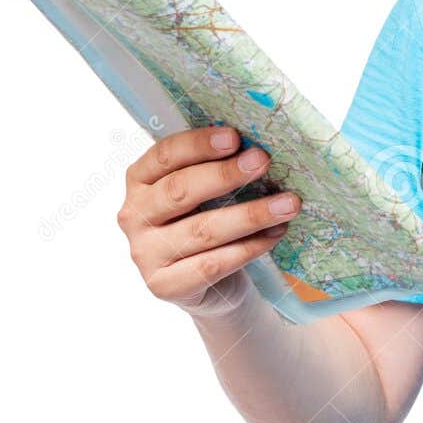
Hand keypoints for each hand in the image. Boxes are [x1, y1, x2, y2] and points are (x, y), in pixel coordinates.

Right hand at [118, 126, 301, 318]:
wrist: (209, 283)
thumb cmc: (207, 220)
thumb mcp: (205, 191)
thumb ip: (216, 167)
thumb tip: (256, 145)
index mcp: (139, 179)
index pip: (165, 155)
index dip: (199, 144)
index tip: (235, 137)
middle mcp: (134, 215)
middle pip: (180, 190)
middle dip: (224, 174)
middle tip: (262, 162)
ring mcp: (145, 253)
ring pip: (202, 230)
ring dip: (250, 214)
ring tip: (288, 204)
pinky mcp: (164, 285)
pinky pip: (212, 264)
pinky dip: (249, 248)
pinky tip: (276, 234)